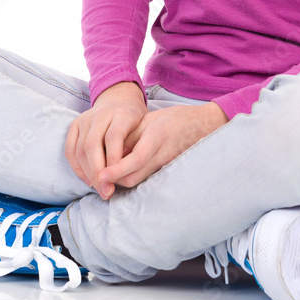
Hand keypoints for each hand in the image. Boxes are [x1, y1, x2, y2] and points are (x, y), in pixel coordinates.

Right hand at [65, 83, 147, 198]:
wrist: (119, 100)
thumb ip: (137, 147)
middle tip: (107, 192)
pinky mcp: (75, 124)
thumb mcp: (145, 128)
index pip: (113, 137)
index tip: (117, 181)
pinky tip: (88, 180)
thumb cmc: (136, 121)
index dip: (114, 161)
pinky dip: (77, 167)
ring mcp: (86, 119)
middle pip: (92, 144)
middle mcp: (101, 114)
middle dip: (98, 172)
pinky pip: (70, 149)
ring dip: (88, 173)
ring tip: (99, 189)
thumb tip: (126, 177)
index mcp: (122, 113)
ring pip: (80, 149)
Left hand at [96, 102, 227, 195]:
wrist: (202, 125)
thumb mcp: (149, 119)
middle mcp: (162, 154)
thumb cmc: (174, 118)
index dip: (116, 170)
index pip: (135, 159)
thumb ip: (130, 135)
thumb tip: (109, 154)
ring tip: (105, 174)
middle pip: (134, 177)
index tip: (100, 176)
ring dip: (120, 181)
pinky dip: (130, 177)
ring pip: (138, 180)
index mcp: (157, 136)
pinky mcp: (166, 170)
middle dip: (113, 180)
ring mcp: (166, 164)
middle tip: (97, 175)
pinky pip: (145, 178)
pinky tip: (121, 171)